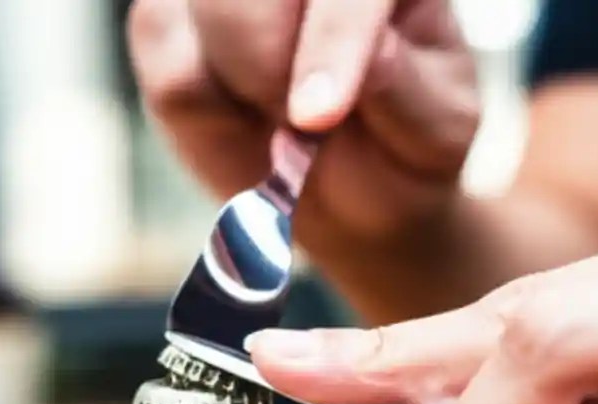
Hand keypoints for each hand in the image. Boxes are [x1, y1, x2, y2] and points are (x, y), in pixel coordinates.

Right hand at [127, 0, 478, 251]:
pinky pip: (166, 58)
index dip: (333, 40)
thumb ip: (405, 90)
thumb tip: (369, 54)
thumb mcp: (432, 132)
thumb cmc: (400, 144)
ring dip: (238, 84)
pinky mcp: (167, 18)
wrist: (349, 191)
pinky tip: (240, 116)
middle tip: (301, 125)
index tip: (319, 116)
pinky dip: (201, 108)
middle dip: (269, 60)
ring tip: (281, 122)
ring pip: (205, 5)